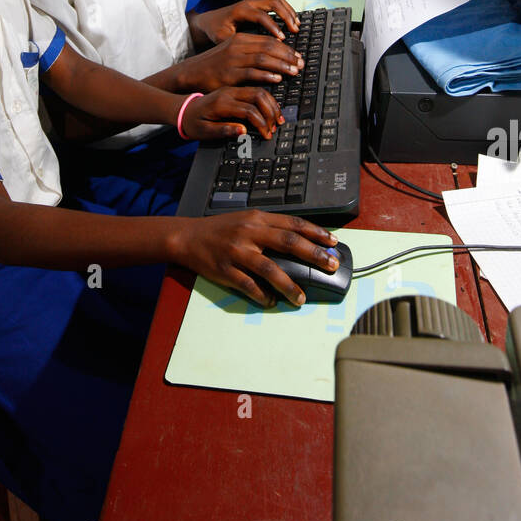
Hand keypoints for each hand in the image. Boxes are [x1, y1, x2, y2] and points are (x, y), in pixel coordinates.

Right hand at [168, 210, 339, 305]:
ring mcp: (237, 252)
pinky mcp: (226, 270)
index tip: (333, 242)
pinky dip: (262, 295)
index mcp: (257, 218)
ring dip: (289, 285)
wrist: (188, 237)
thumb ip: (270, 228)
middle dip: (313, 255)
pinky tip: (271, 301)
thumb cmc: (221, 229)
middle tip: (330, 265)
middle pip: (288, 242)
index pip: (293, 224)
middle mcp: (250, 232)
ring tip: (302, 298)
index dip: (315, 233)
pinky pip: (248, 285)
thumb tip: (300, 241)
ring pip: (270, 268)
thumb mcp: (247, 220)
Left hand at [181, 86, 282, 140]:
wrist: (183, 108)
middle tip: (277, 125)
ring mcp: (232, 89)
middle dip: (271, 111)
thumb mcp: (204, 131)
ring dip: (272, 103)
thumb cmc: (193, 122)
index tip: (266, 134)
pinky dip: (267, 96)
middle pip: (258, 95)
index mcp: (221, 103)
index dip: (261, 123)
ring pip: (259, 89)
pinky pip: (255, 87)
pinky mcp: (235, 89)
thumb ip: (224, 130)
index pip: (248, 110)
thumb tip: (243, 131)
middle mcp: (228, 93)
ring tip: (278, 118)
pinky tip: (273, 105)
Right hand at [185, 33, 303, 91]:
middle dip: (288, 56)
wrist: (191, 73)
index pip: (269, 40)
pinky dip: (266, 75)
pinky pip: (251, 73)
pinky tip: (277, 78)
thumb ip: (251, 52)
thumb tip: (274, 57)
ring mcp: (233, 59)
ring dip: (282, 65)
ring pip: (263, 58)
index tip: (298, 57)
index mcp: (241, 39)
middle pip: (269, 47)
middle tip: (301, 64)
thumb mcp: (233, 52)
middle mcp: (237, 46)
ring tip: (294, 71)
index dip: (286, 48)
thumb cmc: (215, 64)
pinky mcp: (229, 74)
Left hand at [193, 0, 299, 42]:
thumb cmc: (215, 30)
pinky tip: (292, 22)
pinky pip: (276, 3)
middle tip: (295, 30)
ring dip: (289, 12)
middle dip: (286, 16)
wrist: (209, 21)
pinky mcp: (258, 5)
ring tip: (297, 26)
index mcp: (241, 10)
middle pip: (274, 3)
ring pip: (278, 0)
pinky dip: (286, 10)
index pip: (261, 16)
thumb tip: (253, 52)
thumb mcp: (221, 38)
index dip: (273, 27)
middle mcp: (249, 3)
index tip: (282, 39)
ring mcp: (255, 2)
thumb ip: (236, 43)